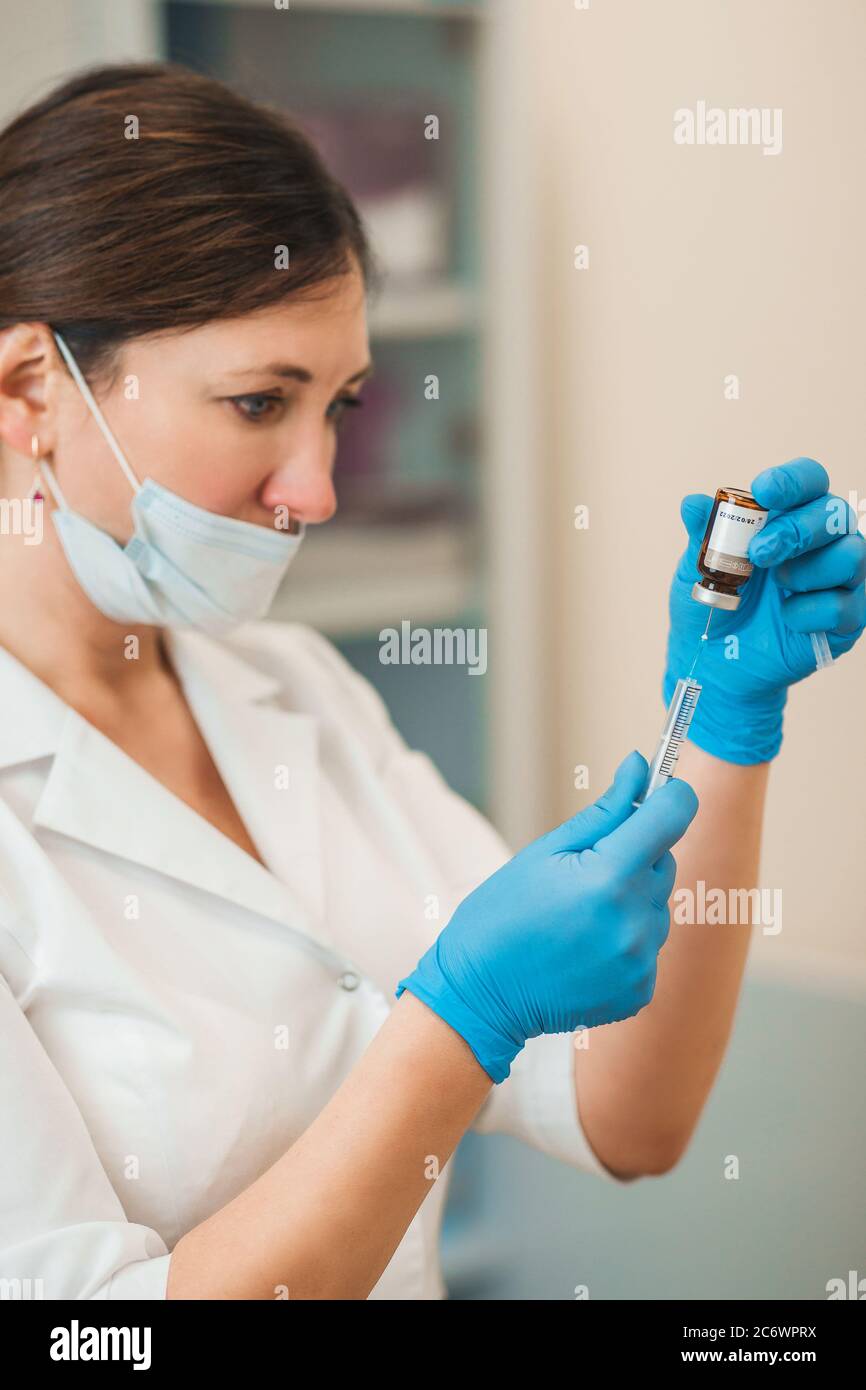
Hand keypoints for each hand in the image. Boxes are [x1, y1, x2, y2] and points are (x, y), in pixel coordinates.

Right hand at [395, 750, 697, 1082]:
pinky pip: (650, 947)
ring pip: (658, 906)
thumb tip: (639, 766)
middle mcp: (635, 920)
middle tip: (585, 873)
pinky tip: (586, 947)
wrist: (482, 994)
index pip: (673, 817)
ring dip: (631, 901)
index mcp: (610, 877)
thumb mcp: (547, 851)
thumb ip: (605, 811)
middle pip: (664, 862)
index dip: (672, 796)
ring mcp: (641, 960)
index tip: (662, 791)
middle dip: (635, 856)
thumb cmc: (503, 914)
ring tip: (580, 918)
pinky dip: (626, 941)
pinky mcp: (641, 990)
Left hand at [663, 458, 865, 764]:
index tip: (764, 492)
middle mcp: (819, 543)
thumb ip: (704, 534)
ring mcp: (838, 581)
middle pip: (836, 513)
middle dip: (798, 530)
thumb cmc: (710, 605)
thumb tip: (692, 503)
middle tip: (758, 554)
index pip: (809, 481)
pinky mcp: (846, 619)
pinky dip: (809, 612)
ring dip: (809, 570)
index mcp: (787, 517)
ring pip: (852, 555)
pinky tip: (786, 620)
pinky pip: (844, 605)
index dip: (793, 480)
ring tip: (778, 588)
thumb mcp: (699, 568)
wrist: (712, 664)